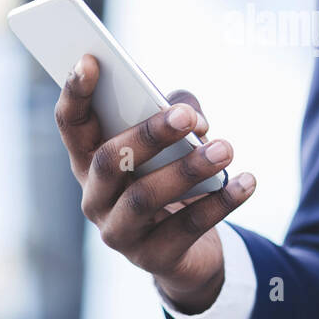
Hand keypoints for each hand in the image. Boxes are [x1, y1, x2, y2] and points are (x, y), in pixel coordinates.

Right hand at [54, 53, 255, 313]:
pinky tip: (246, 181)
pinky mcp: (153, 258)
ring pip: (145, 197)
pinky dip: (220, 202)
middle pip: (110, 161)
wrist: (185, 249)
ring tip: (226, 148)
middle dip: (149, 135)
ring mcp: (119, 232)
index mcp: (90, 160)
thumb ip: (178, 114)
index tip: (92, 59)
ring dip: (187, 169)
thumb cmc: (171, 176)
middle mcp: (95, 197)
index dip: (76, 92)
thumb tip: (195, 121)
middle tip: (188, 116)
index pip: (72, 124)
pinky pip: (186, 227)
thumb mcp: (171, 140)